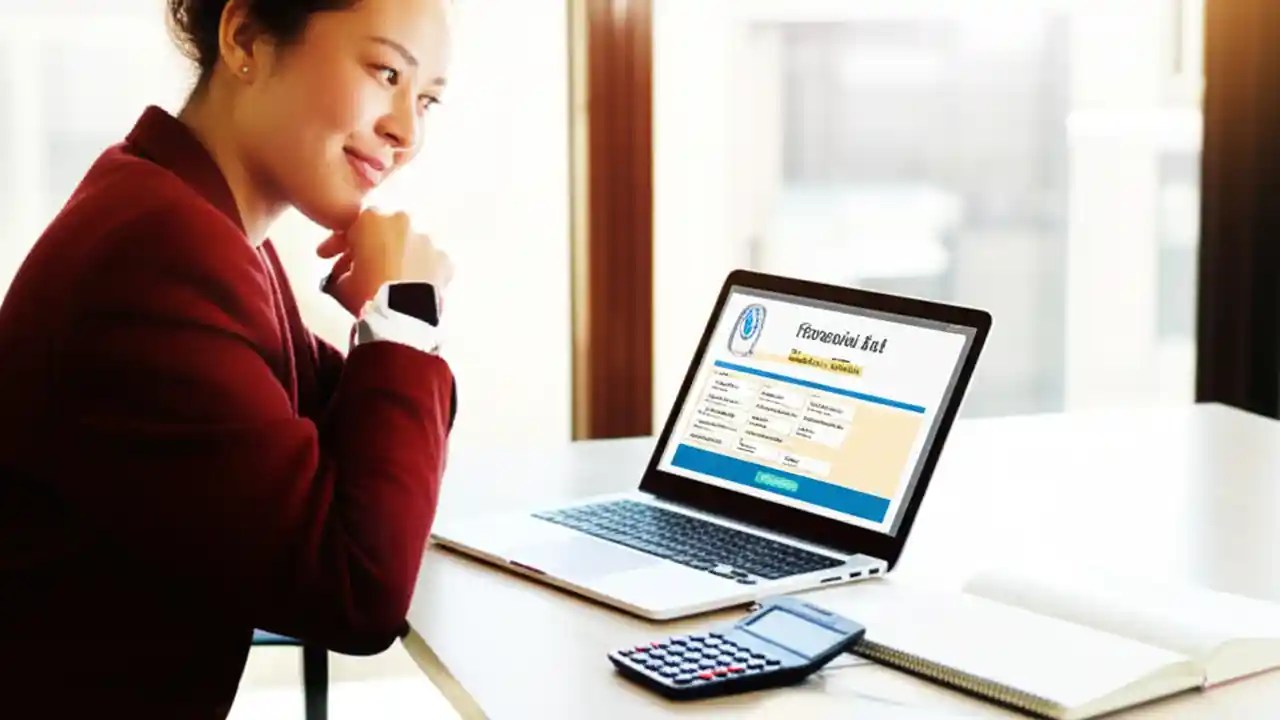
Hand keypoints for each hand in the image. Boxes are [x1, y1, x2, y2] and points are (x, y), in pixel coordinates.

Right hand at [316, 209, 453, 315]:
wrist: (401, 317)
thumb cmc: (366, 294)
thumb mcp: (340, 282)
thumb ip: (341, 270)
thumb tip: (344, 277)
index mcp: (371, 219)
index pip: (349, 228)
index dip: (336, 246)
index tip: (327, 257)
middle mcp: (402, 221)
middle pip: (382, 234)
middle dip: (371, 250)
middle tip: (360, 271)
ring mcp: (426, 240)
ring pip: (408, 246)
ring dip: (398, 259)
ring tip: (389, 282)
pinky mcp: (444, 260)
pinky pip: (430, 263)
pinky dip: (422, 272)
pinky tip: (412, 287)